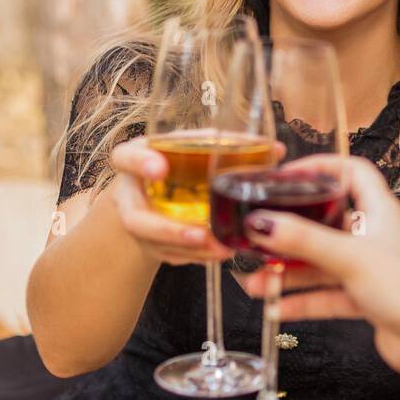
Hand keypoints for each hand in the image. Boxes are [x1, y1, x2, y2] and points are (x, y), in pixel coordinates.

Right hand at [106, 136, 234, 265]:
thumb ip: (223, 144)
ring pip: (155, 244)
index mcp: (133, 159)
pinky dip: (196, 256)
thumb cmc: (175, 160)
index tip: (160, 168)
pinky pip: (170, 255)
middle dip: (169, 230)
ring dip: (189, 249)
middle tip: (201, 234)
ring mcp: (138, 223)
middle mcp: (128, 194)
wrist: (152, 188)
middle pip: (136, 219)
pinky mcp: (150, 243)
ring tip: (221, 249)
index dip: (139, 163)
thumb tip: (273, 148)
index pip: (125, 158)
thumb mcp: (190, 145)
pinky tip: (219, 253)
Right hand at [235, 156, 399, 399]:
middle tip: (257, 237)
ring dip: (288, 272)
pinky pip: (326, 295)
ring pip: (321, 263)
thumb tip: (263, 223)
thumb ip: (304, 241)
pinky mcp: (366, 298)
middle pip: (325, 222)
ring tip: (254, 282)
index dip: (321, 167)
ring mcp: (370, 268)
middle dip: (289, 232)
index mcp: (380, 211)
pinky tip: (276, 308)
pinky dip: (302, 300)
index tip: (286, 174)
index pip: (352, 173)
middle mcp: (375, 235)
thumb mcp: (350, 258)